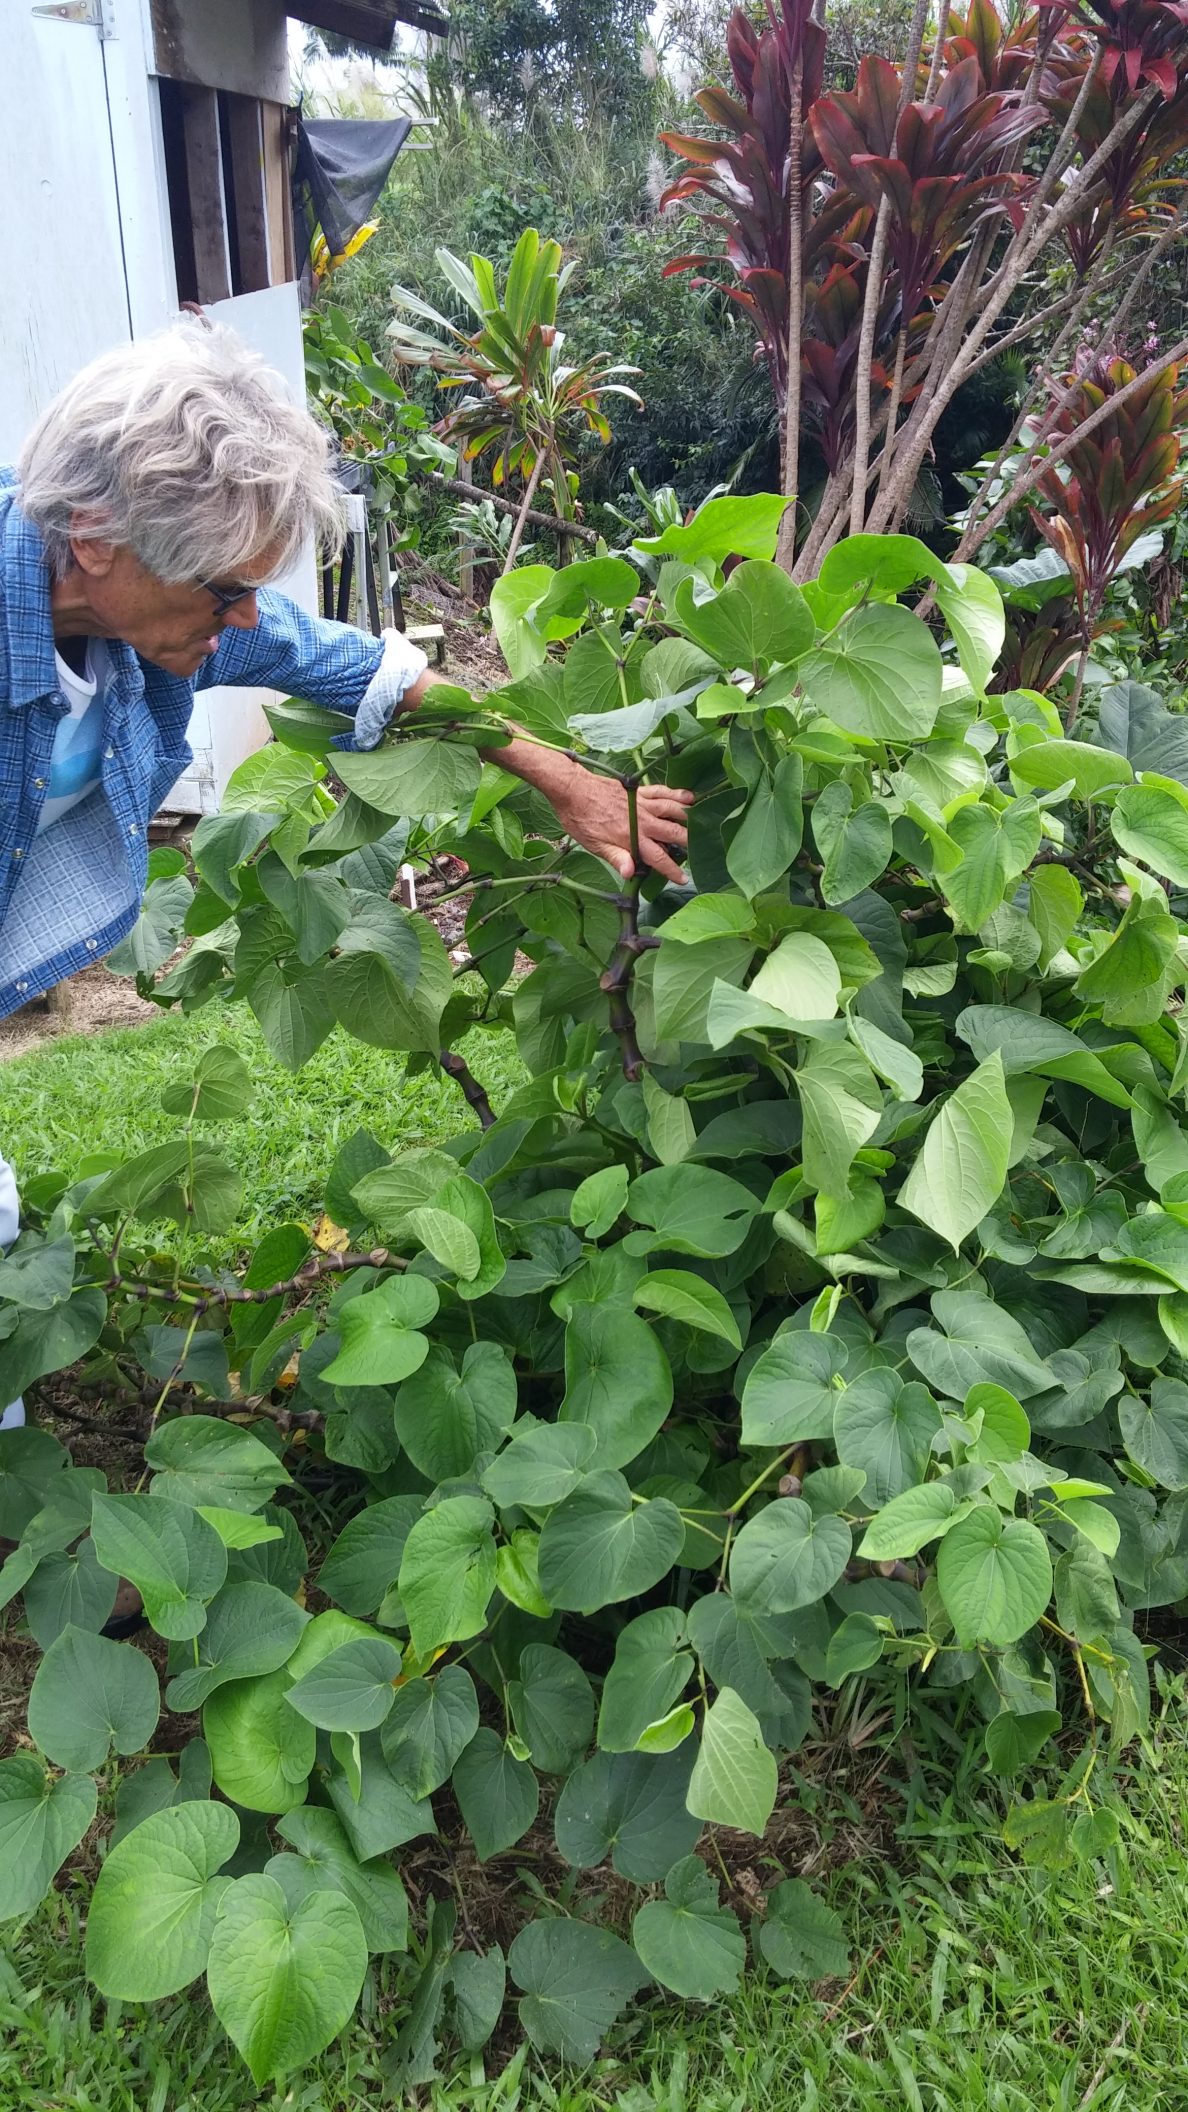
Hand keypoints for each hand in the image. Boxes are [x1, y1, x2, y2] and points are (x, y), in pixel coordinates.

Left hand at [548, 770, 693, 885]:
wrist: (573, 789)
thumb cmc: (580, 819)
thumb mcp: (594, 845)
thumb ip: (616, 858)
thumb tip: (631, 874)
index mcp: (632, 838)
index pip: (658, 858)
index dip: (672, 870)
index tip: (683, 878)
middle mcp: (643, 821)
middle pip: (673, 833)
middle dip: (688, 843)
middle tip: (699, 851)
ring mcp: (643, 804)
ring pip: (673, 810)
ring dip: (688, 818)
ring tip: (700, 825)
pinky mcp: (640, 791)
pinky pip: (663, 792)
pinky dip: (677, 794)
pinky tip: (689, 797)